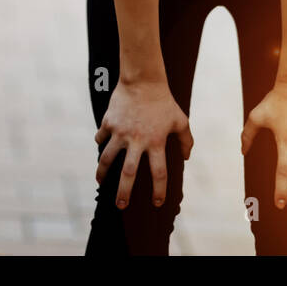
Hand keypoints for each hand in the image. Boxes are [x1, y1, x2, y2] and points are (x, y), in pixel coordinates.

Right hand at [95, 78, 193, 209]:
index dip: (159, 190)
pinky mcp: (108, 122)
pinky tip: (101, 148)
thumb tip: (186, 158)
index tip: (157, 203)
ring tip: (100, 183)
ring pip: (107, 159)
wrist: (143, 79)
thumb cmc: (164, 101)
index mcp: (156, 142)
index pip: (159, 173)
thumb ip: (186, 140)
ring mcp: (120, 132)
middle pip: (128, 173)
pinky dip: (100, 143)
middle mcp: (137, 140)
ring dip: (102, 173)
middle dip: (123, 192)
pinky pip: (101, 137)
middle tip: (121, 206)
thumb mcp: (180, 120)